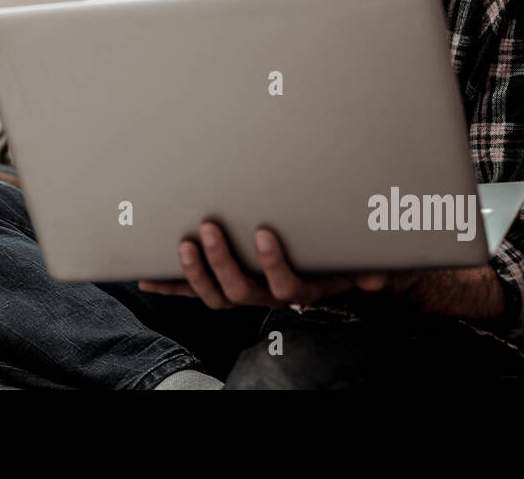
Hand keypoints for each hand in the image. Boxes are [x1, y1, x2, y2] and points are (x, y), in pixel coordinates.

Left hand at [137, 221, 380, 309]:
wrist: (343, 268)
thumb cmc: (352, 256)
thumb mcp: (368, 259)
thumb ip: (372, 267)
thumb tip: (376, 278)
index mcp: (305, 287)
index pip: (287, 285)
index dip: (273, 264)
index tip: (263, 233)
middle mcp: (270, 294)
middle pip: (241, 292)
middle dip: (222, 262)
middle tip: (208, 228)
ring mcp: (245, 291)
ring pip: (215, 296)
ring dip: (194, 273)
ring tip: (183, 244)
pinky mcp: (225, 285)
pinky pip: (195, 291)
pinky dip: (171, 285)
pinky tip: (148, 278)